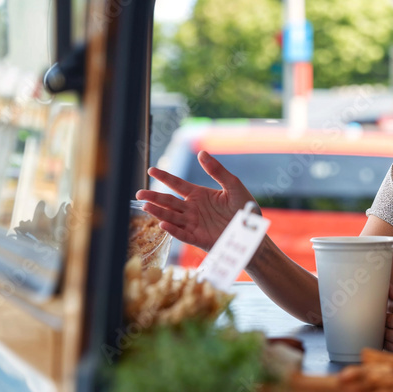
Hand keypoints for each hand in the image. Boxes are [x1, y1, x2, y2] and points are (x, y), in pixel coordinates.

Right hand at [135, 151, 252, 250]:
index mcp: (199, 195)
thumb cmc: (244, 208)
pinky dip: (173, 230)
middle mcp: (192, 209)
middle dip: (153, 197)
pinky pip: (183, 234)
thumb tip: (202, 153)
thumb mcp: (233, 186)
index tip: (151, 169)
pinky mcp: (198, 238)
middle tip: (139, 193)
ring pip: (172, 217)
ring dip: (159, 212)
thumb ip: (217, 171)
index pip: (177, 184)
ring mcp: (194, 224)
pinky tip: (163, 224)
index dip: (164, 177)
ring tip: (146, 206)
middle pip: (168, 201)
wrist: (253, 231)